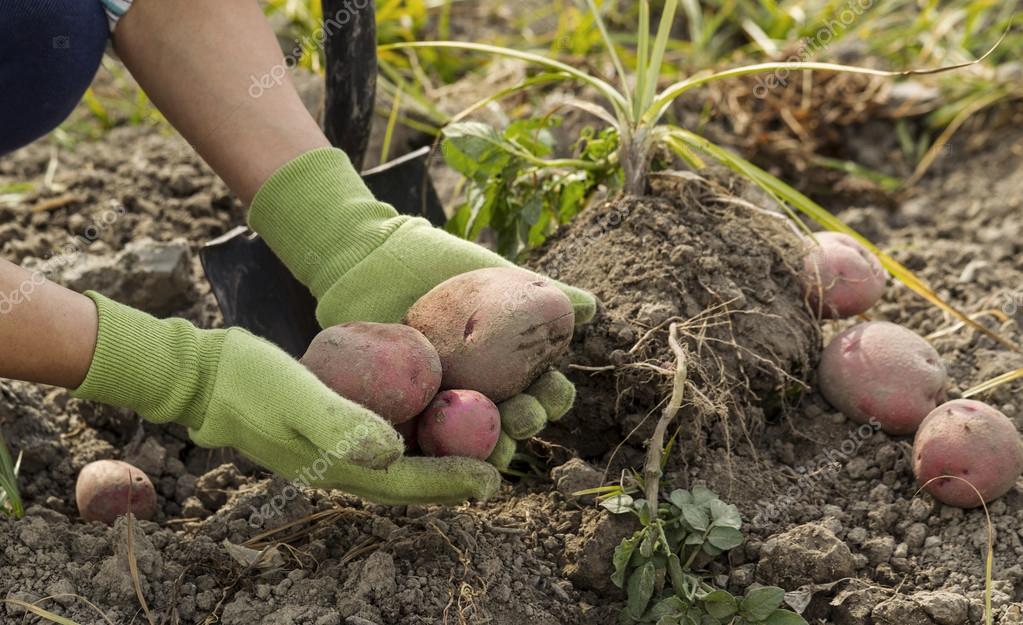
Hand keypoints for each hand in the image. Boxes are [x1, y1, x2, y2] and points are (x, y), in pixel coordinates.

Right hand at [72, 292, 498, 502]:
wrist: (203, 375)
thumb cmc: (248, 382)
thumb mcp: (296, 396)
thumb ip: (341, 424)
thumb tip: (394, 453)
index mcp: (339, 466)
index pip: (409, 482)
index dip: (454, 482)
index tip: (495, 479)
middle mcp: (343, 465)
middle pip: (413, 480)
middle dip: (457, 478)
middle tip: (503, 466)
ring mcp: (336, 448)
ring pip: (402, 463)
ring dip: (441, 458)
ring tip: (483, 444)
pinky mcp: (333, 427)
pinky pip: (385, 438)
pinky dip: (416, 435)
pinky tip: (435, 414)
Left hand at [249, 147, 596, 473]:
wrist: (372, 260)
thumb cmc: (438, 265)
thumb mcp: (493, 274)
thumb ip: (543, 291)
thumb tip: (589, 309)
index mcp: (511, 367)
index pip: (545, 391)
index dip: (553, 397)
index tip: (552, 389)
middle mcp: (483, 393)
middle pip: (515, 421)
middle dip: (526, 424)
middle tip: (522, 416)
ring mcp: (443, 406)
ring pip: (475, 440)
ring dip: (491, 448)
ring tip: (494, 447)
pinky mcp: (403, 415)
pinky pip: (423, 440)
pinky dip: (438, 449)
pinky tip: (445, 452)